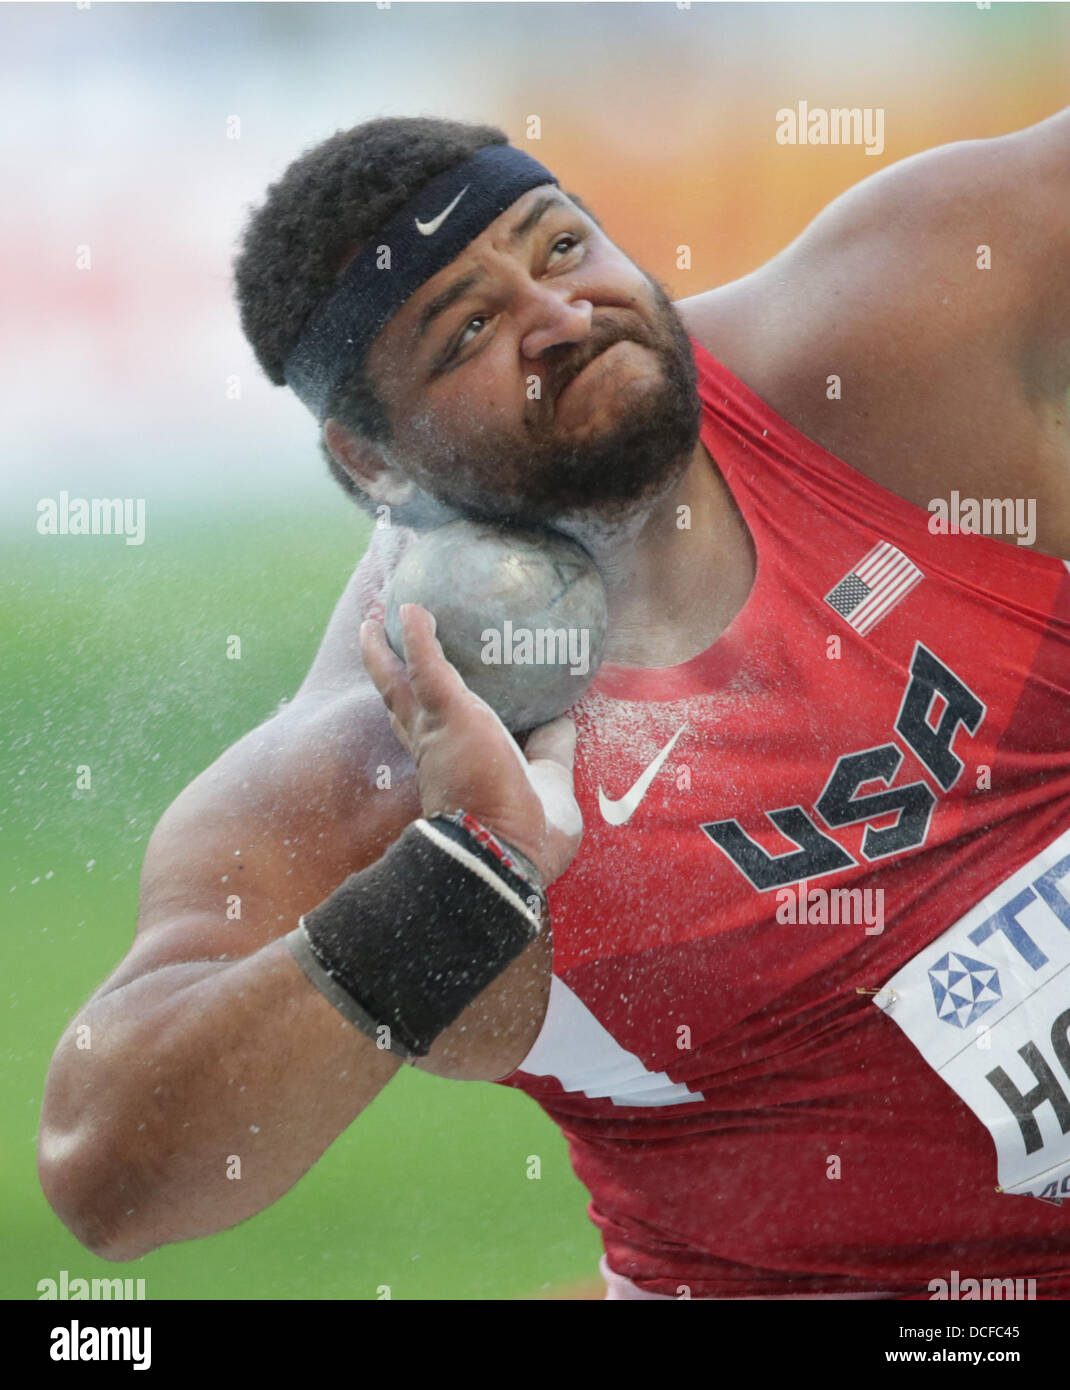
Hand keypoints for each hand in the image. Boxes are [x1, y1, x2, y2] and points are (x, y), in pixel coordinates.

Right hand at [360, 603, 582, 886]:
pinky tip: (412, 609)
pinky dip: (417, 638)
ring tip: (380, 614)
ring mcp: (438, 732)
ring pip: (404, 682)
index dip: (418, 712)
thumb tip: (564, 721)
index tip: (415, 689)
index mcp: (453, 768)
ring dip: (392, 645)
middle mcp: (435, 749)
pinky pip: (429, 667)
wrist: (507, 852)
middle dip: (388, 674)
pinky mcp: (450, 716)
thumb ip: (552, 753)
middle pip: (401, 703)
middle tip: (376, 642)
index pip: (427, 733)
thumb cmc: (529, 835)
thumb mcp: (550, 783)